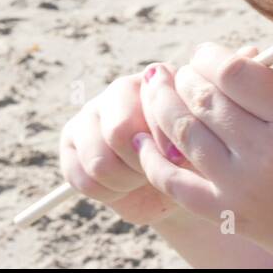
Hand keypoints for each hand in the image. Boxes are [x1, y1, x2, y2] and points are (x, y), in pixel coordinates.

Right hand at [58, 67, 207, 226]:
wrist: (174, 190)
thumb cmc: (193, 166)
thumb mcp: (202, 150)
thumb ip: (189, 137)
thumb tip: (171, 150)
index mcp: (161, 80)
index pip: (152, 107)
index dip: (164, 143)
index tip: (177, 159)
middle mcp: (123, 88)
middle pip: (119, 133)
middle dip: (141, 163)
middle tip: (157, 167)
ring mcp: (92, 110)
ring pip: (99, 161)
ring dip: (124, 181)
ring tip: (141, 175)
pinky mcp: (70, 138)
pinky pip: (81, 178)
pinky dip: (106, 192)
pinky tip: (120, 183)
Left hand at [134, 42, 272, 267]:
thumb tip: (234, 69)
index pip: (233, 73)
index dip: (211, 55)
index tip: (208, 53)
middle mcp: (265, 155)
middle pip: (204, 99)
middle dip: (187, 76)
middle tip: (184, 70)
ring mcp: (241, 189)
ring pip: (183, 133)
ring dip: (164, 105)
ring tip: (158, 88)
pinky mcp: (227, 215)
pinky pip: (174, 182)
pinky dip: (152, 158)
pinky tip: (140, 139)